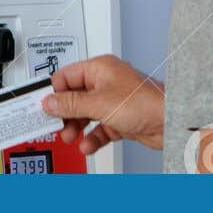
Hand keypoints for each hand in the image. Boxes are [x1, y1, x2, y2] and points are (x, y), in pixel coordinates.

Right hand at [41, 55, 164, 153]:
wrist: (171, 121)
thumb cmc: (145, 102)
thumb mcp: (99, 103)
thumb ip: (71, 103)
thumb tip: (50, 102)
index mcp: (100, 68)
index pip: (67, 76)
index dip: (53, 92)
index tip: (42, 106)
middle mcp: (106, 82)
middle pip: (75, 97)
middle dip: (65, 113)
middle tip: (55, 124)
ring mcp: (114, 101)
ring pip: (86, 113)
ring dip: (76, 127)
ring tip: (70, 136)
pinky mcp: (121, 118)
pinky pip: (100, 127)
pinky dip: (92, 137)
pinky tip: (88, 144)